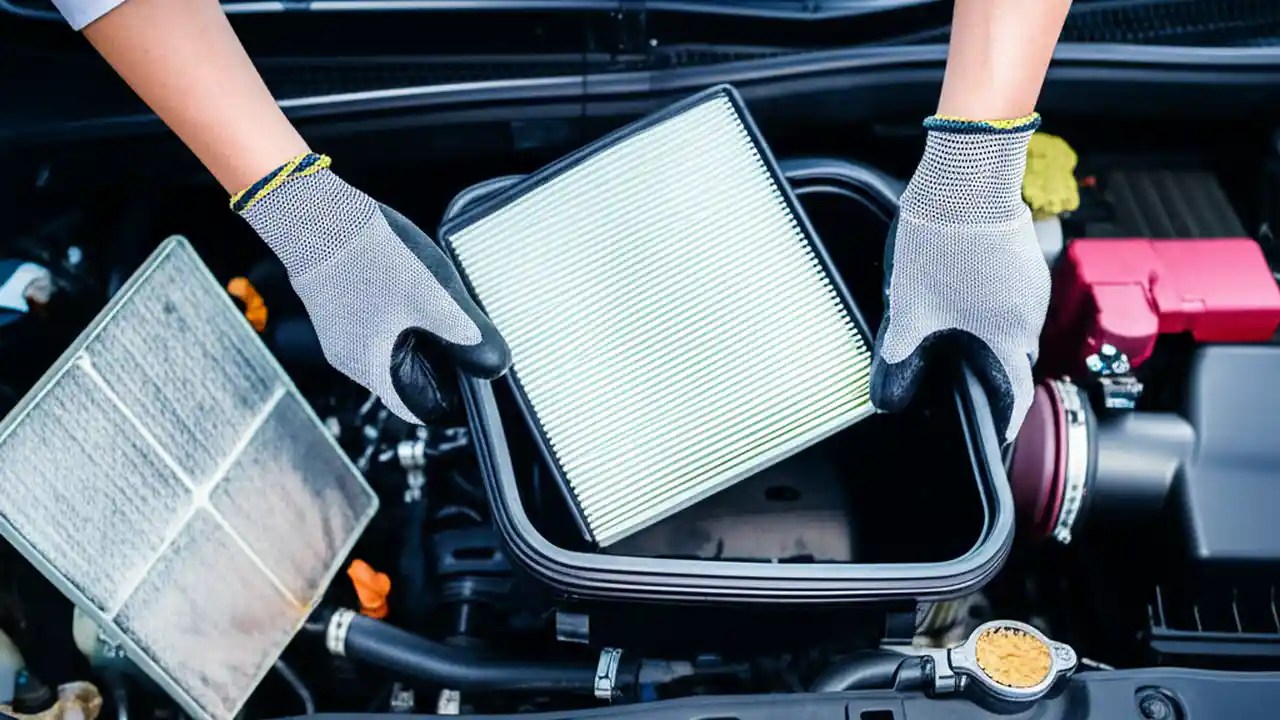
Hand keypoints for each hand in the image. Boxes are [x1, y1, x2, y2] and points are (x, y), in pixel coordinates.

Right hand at [235, 153, 509, 423]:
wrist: (314, 216)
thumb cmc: (366, 257)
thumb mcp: (430, 296)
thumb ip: (465, 334)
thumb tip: (495, 364)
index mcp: (373, 368)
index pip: (418, 409)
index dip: (449, 401)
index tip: (472, 385)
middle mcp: (351, 360)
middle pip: (407, 380)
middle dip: (438, 366)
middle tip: (467, 343)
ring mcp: (340, 334)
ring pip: (392, 352)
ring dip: (421, 341)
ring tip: (445, 314)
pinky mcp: (337, 310)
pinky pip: (376, 329)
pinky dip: (401, 321)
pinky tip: (415, 295)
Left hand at [869, 116, 1050, 443]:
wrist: (966, 176)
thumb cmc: (941, 241)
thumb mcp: (909, 309)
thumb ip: (900, 356)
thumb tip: (888, 395)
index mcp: (1006, 336)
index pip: (1014, 395)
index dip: (1004, 418)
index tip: (997, 433)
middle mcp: (1029, 314)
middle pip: (1012, 360)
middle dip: (989, 373)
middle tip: (960, 379)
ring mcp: (1030, 284)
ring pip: (1009, 325)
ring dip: (986, 334)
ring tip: (951, 332)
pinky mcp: (1021, 258)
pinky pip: (1008, 297)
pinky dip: (987, 305)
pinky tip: (957, 293)